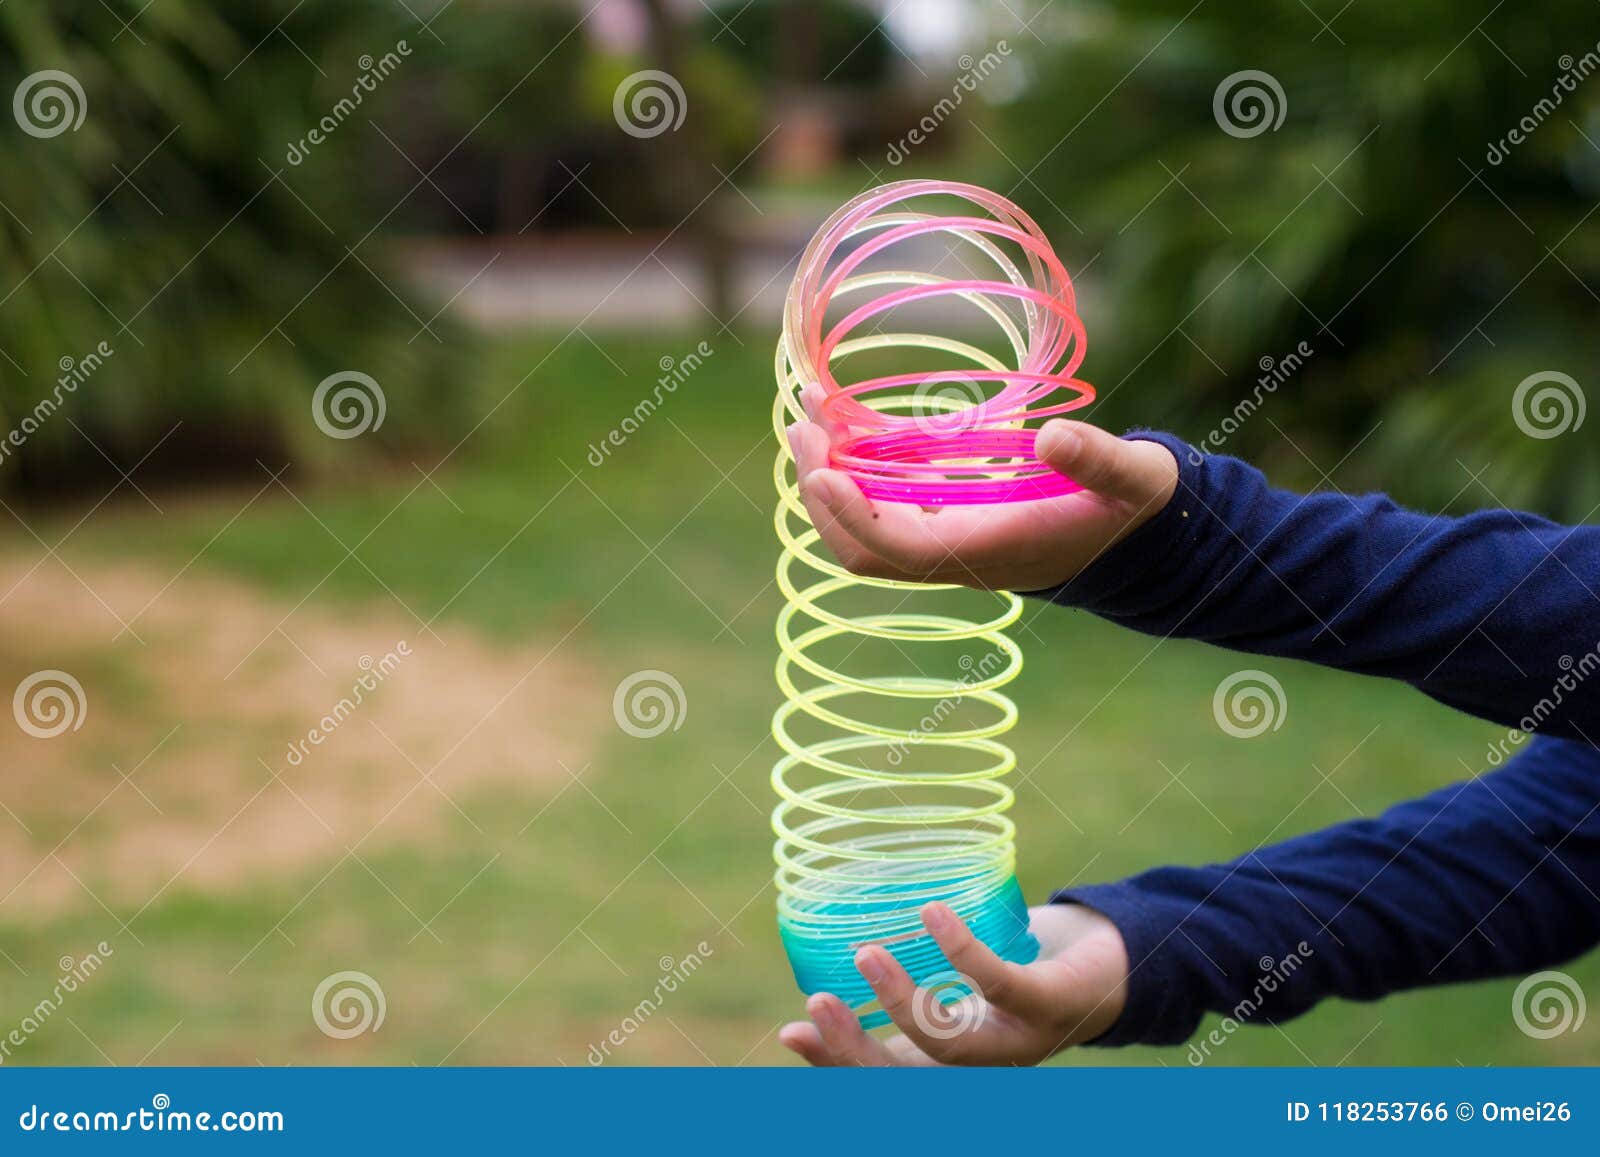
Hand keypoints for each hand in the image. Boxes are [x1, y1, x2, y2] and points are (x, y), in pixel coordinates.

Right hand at [777, 901, 1128, 1065]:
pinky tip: (933, 914)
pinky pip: (1000, 982)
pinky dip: (962, 951)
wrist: (1112, 963)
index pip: (885, 1076)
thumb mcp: (962, 977)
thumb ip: (914, 976)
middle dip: (856, 1050)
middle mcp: (984, 1063)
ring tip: (867, 954)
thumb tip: (839, 939)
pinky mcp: (1051, 1005)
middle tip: (816, 1003)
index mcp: (953, 1058)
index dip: (834, 1063)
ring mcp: (1019, 1040)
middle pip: (909, 1078)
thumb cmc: (1023, 970)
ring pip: (952, 1043)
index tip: (791, 1030)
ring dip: (904, 1003)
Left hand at [787, 383, 1178, 591]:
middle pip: (863, 548)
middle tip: (801, 427)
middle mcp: (957, 556)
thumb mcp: (1131, 479)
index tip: (822, 471)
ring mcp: (946, 543)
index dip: (856, 516)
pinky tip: (846, 423)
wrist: (1139, 541)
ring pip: (864, 529)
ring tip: (809, 413)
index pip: (903, 549)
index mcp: (992, 550)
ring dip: (830, 478)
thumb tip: (1054, 434)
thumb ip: (1097, 460)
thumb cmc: (1132, 508)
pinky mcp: (945, 523)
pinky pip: (883, 506)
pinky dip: (857, 471)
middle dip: (823, 495)